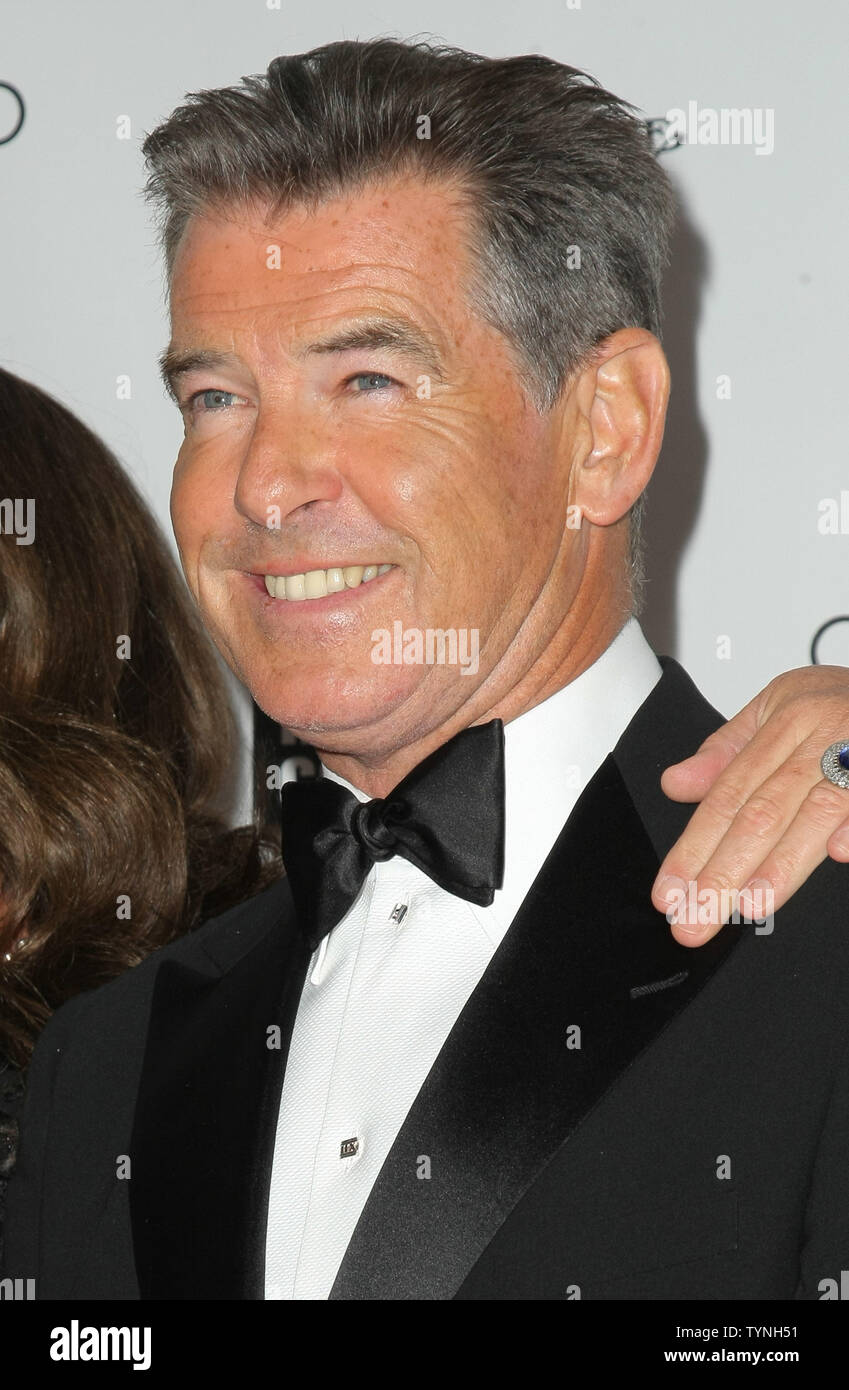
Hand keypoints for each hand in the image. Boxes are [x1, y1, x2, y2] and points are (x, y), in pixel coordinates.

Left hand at [652, 665, 848, 944]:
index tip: (669, 892)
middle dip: (723, 872)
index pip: (727, 796)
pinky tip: (837, 854)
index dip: (694, 846)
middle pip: (761, 812)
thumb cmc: (842, 699)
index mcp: (785, 723)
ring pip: (814, 813)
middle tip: (695, 919)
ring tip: (749, 906)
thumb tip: (675, 784)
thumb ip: (727, 750)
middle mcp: (820, 737)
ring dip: (781, 864)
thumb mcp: (778, 705)